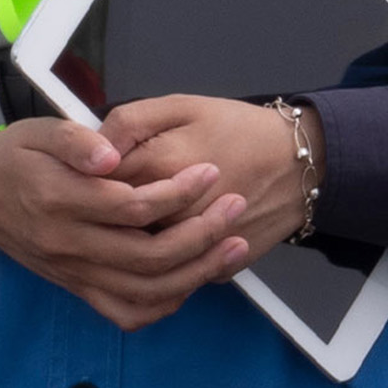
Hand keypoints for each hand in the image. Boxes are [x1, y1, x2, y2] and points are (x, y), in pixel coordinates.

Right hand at [0, 115, 254, 328]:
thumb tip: (111, 156)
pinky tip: (194, 278)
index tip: (210, 171)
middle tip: (235, 204)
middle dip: (203, 234)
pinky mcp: (78, 289)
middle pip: (148, 256)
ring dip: (197, 272)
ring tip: (234, 244)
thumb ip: (75, 139)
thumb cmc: (17, 156)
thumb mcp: (39, 131)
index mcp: (60, 200)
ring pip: (145, 291)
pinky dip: (165, 302)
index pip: (132, 207)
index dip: (179, 191)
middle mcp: (68, 245)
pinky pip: (127, 312)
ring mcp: (74, 273)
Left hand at [106, 95, 318, 250]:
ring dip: (128, 248)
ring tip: (132, 225)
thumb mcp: (182, 107)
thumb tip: (93, 147)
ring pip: (141, 261)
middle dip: (103, 217)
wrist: (300, 165)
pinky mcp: (218, 271)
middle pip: (114, 228)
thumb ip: (130, 122)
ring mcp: (197, 251)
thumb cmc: (239, 129)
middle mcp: (173, 216)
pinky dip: (162, 269)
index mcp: (158, 167)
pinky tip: (161, 245)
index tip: (90, 172)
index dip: (87, 179)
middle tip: (109, 200)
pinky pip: (174, 280)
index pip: (96, 185)